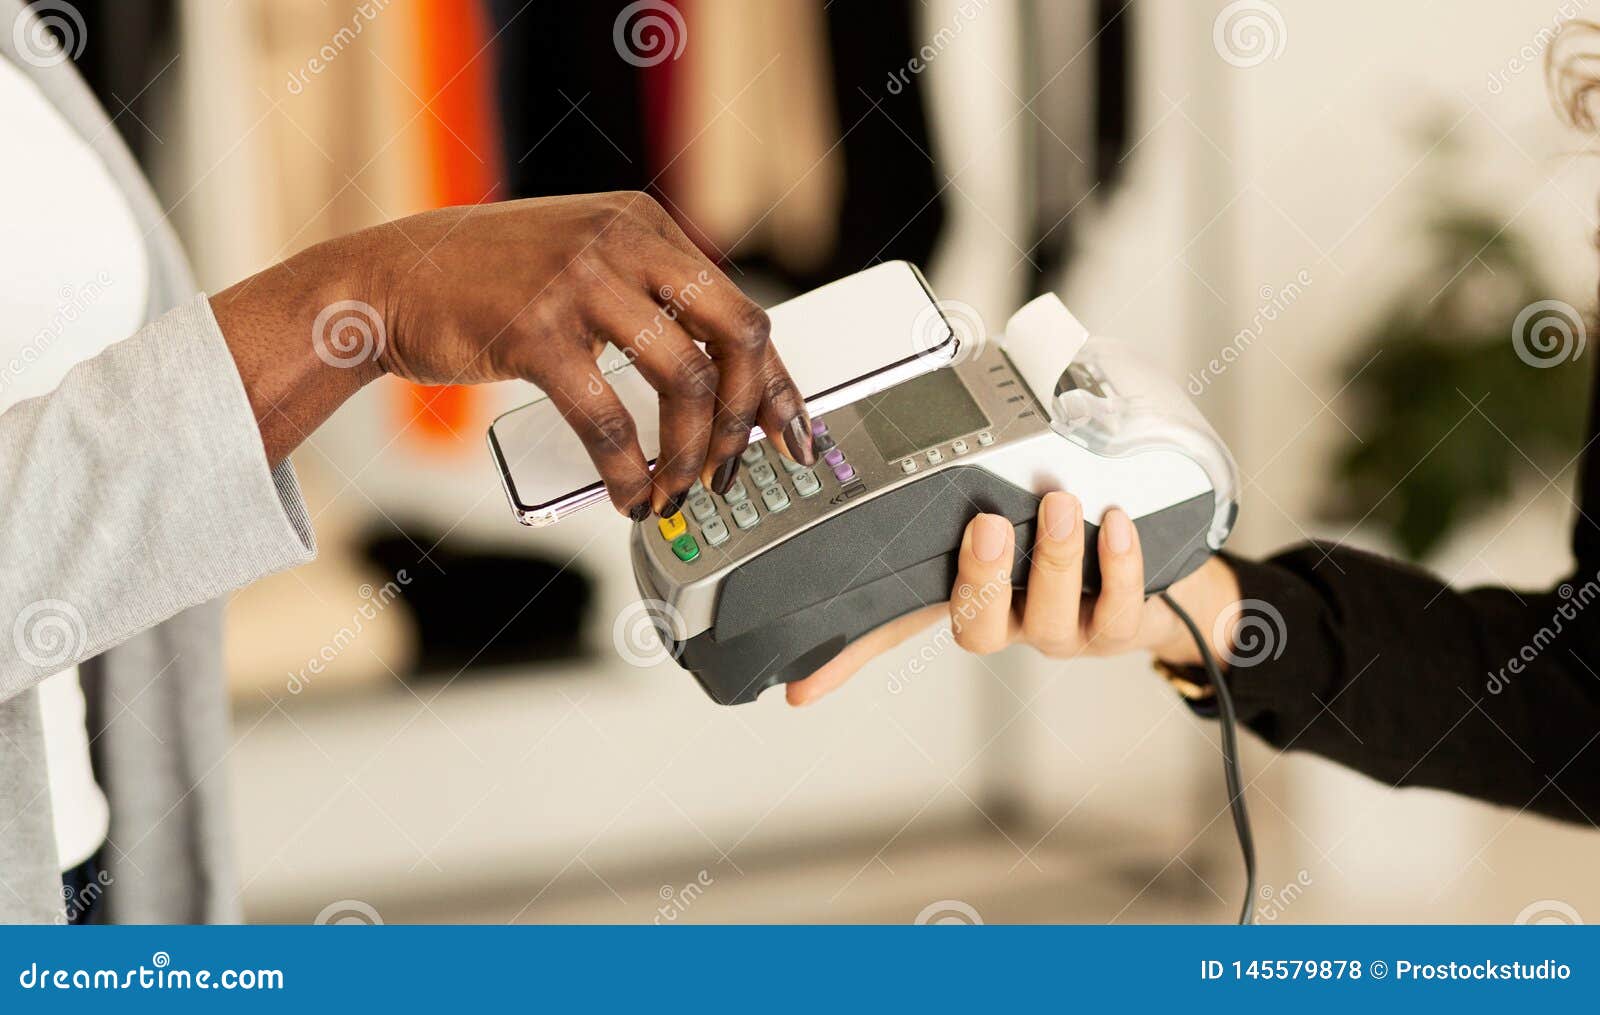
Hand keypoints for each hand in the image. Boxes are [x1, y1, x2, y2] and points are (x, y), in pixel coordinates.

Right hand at [211, 192, 812, 517]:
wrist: (386, 281)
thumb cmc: (486, 284)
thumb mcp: (581, 262)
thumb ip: (645, 300)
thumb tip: (714, 382)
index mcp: (645, 225)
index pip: (742, 309)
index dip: (776, 384)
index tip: (793, 435)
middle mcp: (623, 242)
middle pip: (737, 335)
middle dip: (747, 419)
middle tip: (733, 472)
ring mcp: (580, 281)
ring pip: (684, 379)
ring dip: (690, 453)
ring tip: (674, 493)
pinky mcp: (535, 330)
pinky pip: (608, 418)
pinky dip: (628, 470)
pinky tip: (627, 495)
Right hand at [785, 492, 1242, 705]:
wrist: (1162, 581)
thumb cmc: (1075, 542)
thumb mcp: (1013, 517)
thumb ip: (969, 496)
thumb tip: (923, 443)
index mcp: (968, 594)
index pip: (895, 632)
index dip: (845, 661)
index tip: (799, 687)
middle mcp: (1007, 621)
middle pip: (973, 626)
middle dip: (978, 576)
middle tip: (985, 523)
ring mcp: (1058, 632)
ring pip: (1044, 614)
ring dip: (1051, 556)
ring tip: (1060, 503)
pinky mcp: (1114, 630)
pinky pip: (1113, 608)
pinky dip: (1117, 564)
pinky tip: (1115, 524)